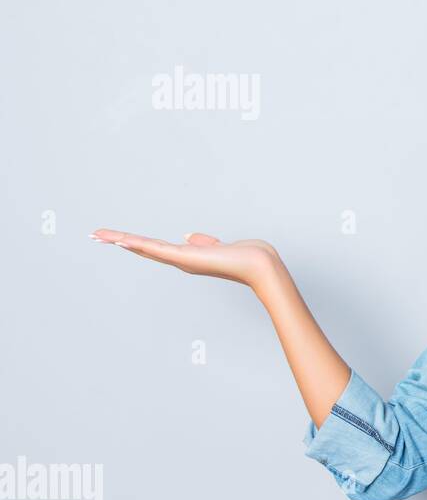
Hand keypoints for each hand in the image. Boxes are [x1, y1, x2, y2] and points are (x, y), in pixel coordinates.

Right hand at [89, 228, 281, 291]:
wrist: (258, 265)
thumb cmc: (245, 256)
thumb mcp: (219, 246)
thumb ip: (203, 242)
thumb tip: (189, 236)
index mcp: (187, 257)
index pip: (155, 248)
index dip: (135, 243)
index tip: (116, 238)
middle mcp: (180, 260)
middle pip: (143, 249)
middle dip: (119, 242)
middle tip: (95, 236)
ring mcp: (181, 260)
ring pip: (144, 248)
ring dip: (120, 240)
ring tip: (98, 235)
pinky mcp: (185, 257)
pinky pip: (156, 248)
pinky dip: (138, 243)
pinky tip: (121, 239)